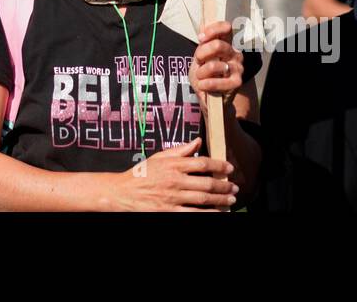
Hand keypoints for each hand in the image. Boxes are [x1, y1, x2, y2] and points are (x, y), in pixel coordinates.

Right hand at [118, 137, 237, 210]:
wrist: (122, 192)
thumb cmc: (141, 174)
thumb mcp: (159, 157)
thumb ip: (180, 150)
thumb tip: (198, 141)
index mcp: (173, 164)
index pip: (202, 162)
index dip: (219, 164)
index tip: (229, 168)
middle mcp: (174, 180)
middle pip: (206, 182)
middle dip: (224, 186)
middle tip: (235, 188)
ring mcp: (172, 198)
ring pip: (203, 199)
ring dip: (220, 200)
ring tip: (231, 200)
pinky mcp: (169, 212)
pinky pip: (193, 214)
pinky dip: (208, 214)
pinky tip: (218, 214)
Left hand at [190, 20, 244, 102]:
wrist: (208, 94)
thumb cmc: (204, 73)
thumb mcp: (200, 56)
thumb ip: (203, 42)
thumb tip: (203, 26)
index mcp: (227, 43)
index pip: (227, 28)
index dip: (213, 30)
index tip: (201, 38)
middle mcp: (235, 53)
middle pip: (218, 45)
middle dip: (202, 53)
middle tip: (199, 61)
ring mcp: (238, 68)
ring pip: (214, 65)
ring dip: (201, 72)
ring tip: (201, 77)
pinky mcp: (237, 82)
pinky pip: (218, 81)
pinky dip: (206, 84)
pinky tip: (203, 85)